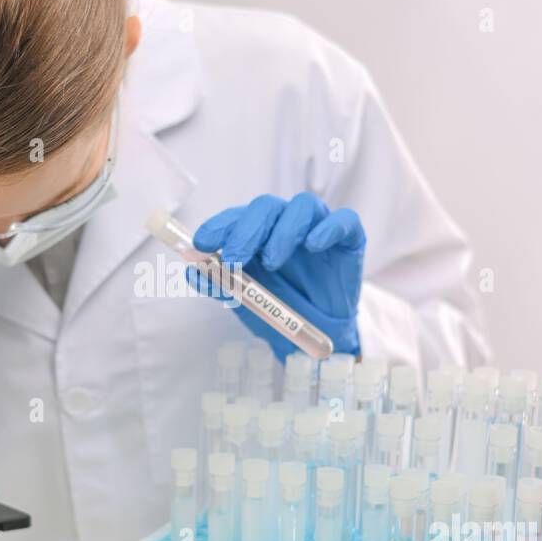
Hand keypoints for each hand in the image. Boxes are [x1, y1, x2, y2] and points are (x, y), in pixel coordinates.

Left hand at [192, 193, 364, 361]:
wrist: (322, 334)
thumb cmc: (283, 310)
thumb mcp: (246, 303)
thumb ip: (222, 286)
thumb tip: (192, 273)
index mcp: (258, 234)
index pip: (237, 217)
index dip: (219, 226)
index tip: (202, 243)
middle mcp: (285, 224)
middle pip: (266, 207)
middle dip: (247, 230)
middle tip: (235, 258)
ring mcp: (318, 228)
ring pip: (303, 206)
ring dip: (283, 230)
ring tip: (272, 261)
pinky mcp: (349, 238)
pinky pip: (344, 221)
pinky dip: (328, 228)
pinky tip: (313, 245)